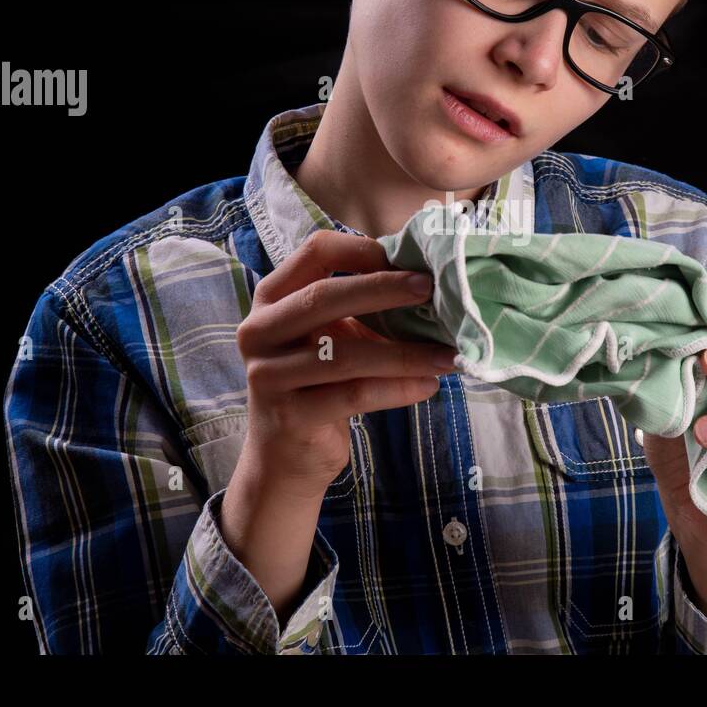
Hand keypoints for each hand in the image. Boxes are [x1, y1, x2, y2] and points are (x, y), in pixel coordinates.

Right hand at [233, 229, 459, 500]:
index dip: (362, 250)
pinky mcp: (290, 416)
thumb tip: (426, 279)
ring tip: (447, 354)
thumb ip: (361, 306)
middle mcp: (259, 331)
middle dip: (383, 289)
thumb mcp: (331, 335)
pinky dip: (398, 388)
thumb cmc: (319, 383)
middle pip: (322, 296)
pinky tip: (428, 385)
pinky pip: (354, 394)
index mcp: (272, 299)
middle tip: (430, 290)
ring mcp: (268, 375)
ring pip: (345, 354)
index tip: (406, 260)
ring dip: (405, 352)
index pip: (314, 252)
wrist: (286, 457)